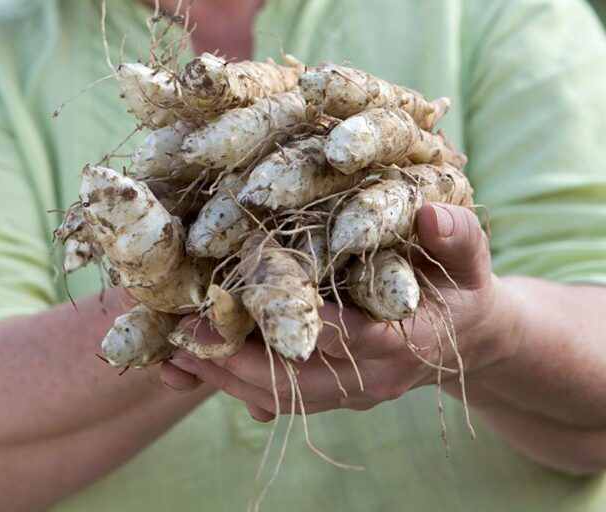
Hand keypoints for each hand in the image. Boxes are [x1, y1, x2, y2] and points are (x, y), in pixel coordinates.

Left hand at [159, 204, 520, 420]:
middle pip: (305, 378)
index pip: (361, 338)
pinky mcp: (331, 393)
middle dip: (244, 357)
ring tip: (175, 351)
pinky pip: (278, 398)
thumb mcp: (472, 260)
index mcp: (413, 340)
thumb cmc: (463, 289)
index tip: (263, 305)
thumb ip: (459, 237)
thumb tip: (434, 214)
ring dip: (228, 376)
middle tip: (190, 333)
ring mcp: (351, 392)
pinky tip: (192, 365)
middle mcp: (376, 376)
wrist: (465, 339)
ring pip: (283, 395)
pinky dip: (233, 383)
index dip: (314, 325)